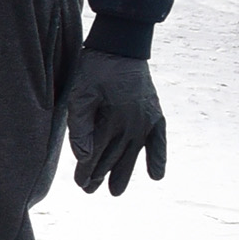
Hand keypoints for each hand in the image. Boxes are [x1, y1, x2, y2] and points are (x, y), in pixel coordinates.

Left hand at [67, 50, 165, 193]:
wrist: (121, 48)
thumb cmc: (94, 69)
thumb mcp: (79, 95)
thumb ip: (80, 127)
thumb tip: (84, 157)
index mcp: (113, 120)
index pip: (98, 153)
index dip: (88, 170)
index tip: (80, 184)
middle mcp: (133, 124)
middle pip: (115, 156)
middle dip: (101, 175)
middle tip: (89, 191)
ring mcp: (147, 120)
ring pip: (133, 153)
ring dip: (124, 172)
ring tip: (115, 191)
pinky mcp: (155, 114)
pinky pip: (159, 140)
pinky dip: (158, 157)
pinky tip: (156, 176)